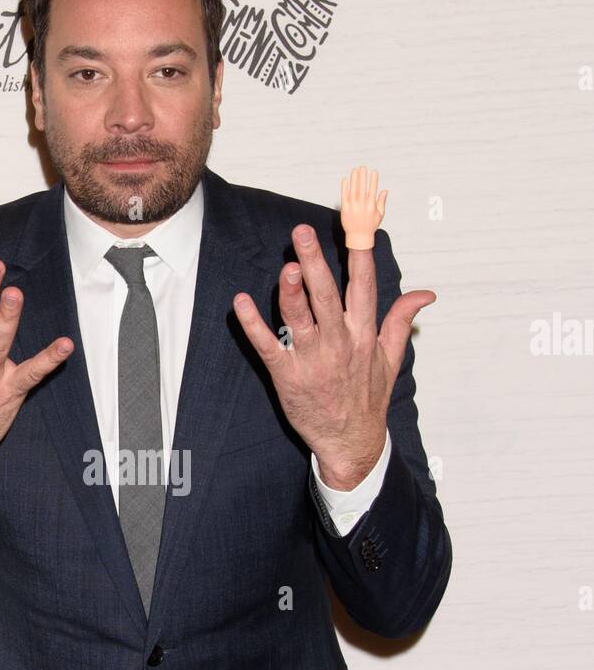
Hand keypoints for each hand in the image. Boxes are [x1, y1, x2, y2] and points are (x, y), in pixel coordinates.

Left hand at [232, 224, 434, 488]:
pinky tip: (242, 303)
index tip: (356, 226)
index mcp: (364, 335)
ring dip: (291, 293)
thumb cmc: (367, 398)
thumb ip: (402, 321)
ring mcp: (312, 361)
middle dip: (315, 263)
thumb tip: (426, 294)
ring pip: (300, 319)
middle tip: (302, 233)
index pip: (363, 288)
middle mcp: (339, 344)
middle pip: (327, 296)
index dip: (360, 256)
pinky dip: (253, 325)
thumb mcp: (392, 359)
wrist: (350, 443)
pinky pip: (268, 347)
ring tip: (286, 267)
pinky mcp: (287, 377)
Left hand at [341, 165, 386, 249]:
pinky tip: (345, 180)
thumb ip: (381, 202)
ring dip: (354, 179)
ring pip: (353, 190)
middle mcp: (362, 205)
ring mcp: (352, 206)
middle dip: (363, 176)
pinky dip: (344, 187)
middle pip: (362, 187)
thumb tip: (385, 191)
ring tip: (355, 170)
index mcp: (371, 206)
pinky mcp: (345, 209)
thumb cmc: (370, 226)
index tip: (373, 172)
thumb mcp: (379, 215)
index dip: (373, 180)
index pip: (372, 190)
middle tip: (363, 167)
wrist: (358, 237)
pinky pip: (344, 195)